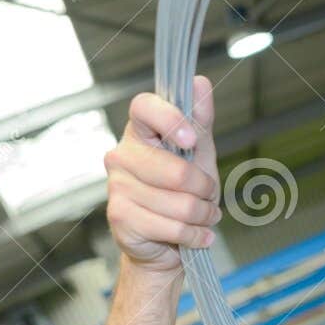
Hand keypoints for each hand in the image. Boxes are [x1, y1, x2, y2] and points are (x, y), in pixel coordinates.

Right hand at [104, 76, 220, 274]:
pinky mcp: (120, 217)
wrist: (166, 242)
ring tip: (200, 216)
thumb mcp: (198, 155)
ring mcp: (117, 187)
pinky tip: (193, 234)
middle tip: (207, 195)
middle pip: (176, 171)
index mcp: (140, 132)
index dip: (170, 119)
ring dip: (203, 215)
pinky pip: (172, 227)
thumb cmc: (181, 193)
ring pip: (180, 203)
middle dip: (205, 189)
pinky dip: (193, 234)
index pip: (144, 107)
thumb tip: (200, 82)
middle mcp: (121, 155)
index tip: (192, 138)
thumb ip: (201, 121)